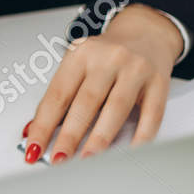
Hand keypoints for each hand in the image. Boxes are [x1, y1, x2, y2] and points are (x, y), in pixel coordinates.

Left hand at [22, 5, 183, 163]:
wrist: (145, 33)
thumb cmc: (107, 54)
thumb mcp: (78, 65)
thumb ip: (59, 96)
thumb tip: (34, 130)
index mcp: (80, 54)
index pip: (57, 95)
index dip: (44, 124)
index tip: (34, 147)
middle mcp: (107, 59)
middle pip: (85, 103)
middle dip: (70, 135)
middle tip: (59, 160)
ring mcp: (135, 70)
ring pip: (116, 109)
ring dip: (99, 139)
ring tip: (87, 160)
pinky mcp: (159, 83)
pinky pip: (151, 115)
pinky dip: (140, 137)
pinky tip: (128, 152)